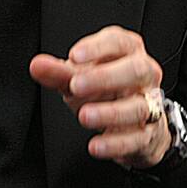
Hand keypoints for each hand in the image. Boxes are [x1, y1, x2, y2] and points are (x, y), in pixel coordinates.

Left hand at [30, 26, 171, 169]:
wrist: (133, 122)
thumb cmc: (106, 89)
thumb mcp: (79, 77)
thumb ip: (58, 72)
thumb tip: (37, 65)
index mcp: (128, 52)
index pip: (118, 42)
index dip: (98, 48)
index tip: (75, 56)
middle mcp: (144, 75)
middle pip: (136, 70)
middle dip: (106, 77)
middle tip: (76, 85)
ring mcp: (150, 104)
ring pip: (137, 107)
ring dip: (110, 112)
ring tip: (84, 116)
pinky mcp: (148, 134)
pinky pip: (136, 138)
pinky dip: (115, 143)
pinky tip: (96, 145)